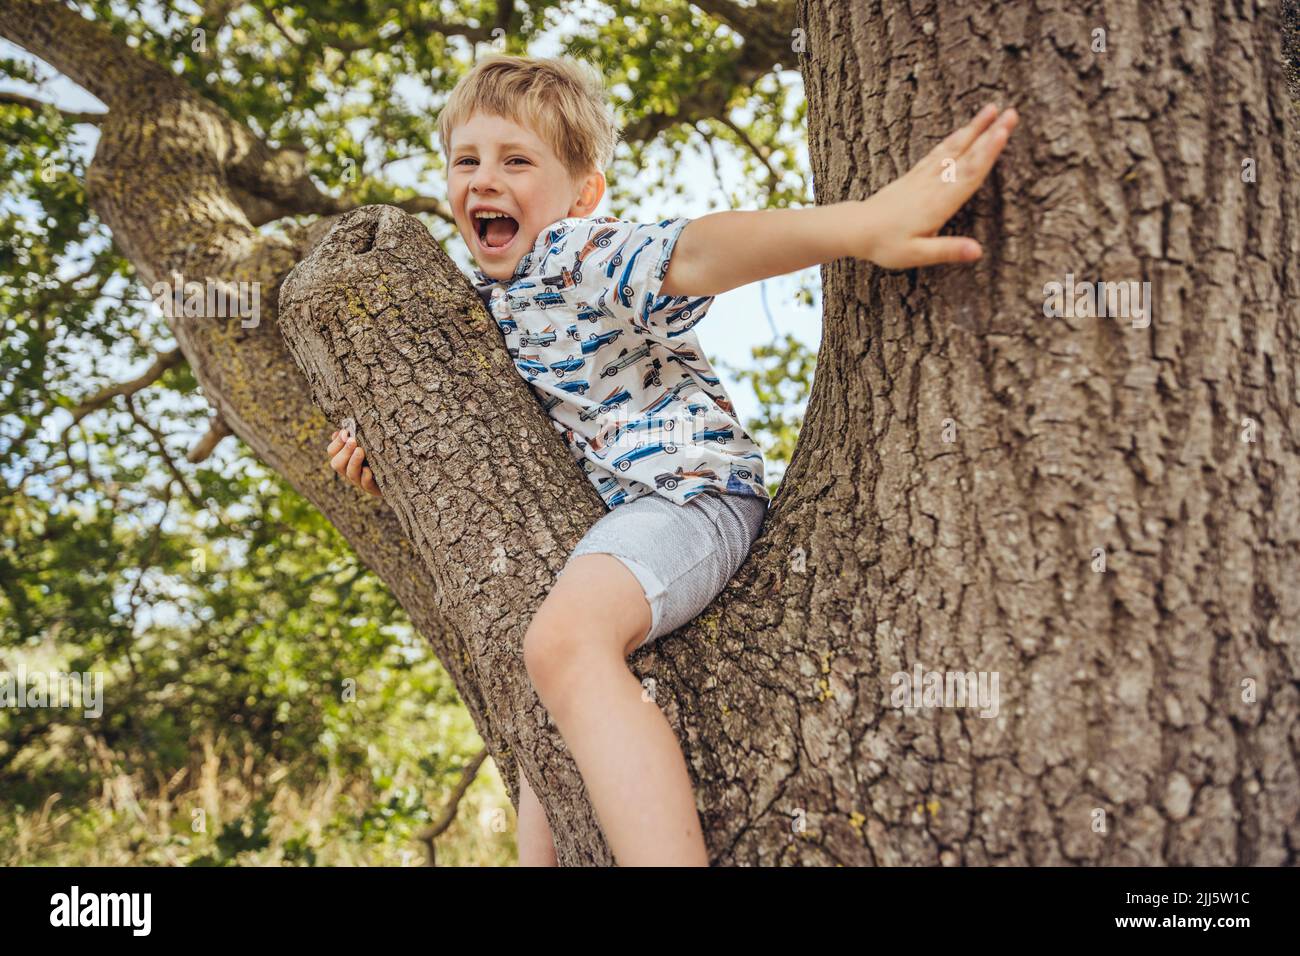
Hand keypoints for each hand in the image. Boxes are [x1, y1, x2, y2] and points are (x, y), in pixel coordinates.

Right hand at [327, 428, 381, 497]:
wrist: (393, 477)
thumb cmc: (376, 455)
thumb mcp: (365, 445)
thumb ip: (354, 438)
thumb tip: (342, 431)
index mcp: (344, 459)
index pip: (332, 451)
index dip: (336, 442)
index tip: (345, 431)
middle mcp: (348, 470)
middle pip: (337, 464)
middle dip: (345, 451)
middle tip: (352, 440)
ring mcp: (359, 481)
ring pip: (351, 474)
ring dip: (354, 461)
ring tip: (360, 450)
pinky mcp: (372, 488)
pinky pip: (366, 484)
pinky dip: (365, 477)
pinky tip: (368, 470)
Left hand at [854, 103, 1018, 269]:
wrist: (854, 229)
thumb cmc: (884, 245)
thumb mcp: (915, 255)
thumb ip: (947, 250)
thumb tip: (978, 251)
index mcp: (937, 203)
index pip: (968, 175)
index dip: (988, 153)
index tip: (1003, 132)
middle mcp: (932, 185)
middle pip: (966, 156)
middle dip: (990, 134)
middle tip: (1013, 113)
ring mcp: (923, 177)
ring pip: (953, 148)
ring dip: (974, 128)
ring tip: (992, 108)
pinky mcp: (914, 175)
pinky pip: (938, 152)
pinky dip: (953, 138)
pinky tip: (963, 129)